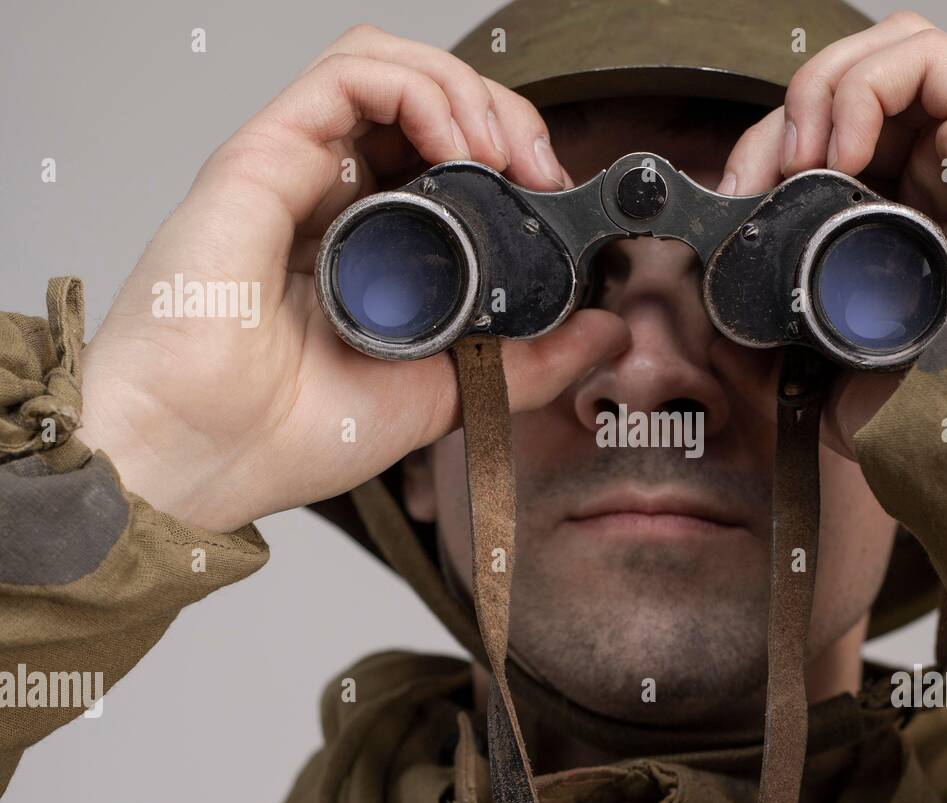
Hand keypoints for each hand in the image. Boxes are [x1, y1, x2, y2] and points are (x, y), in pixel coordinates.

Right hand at [78, 25, 627, 531]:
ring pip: (390, 68)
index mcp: (369, 243)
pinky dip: (421, 89)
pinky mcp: (264, 154)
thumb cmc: (292, 432)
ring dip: (469, 92)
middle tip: (543, 173)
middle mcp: (333, 195)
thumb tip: (608, 330)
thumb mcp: (446, 391)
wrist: (206, 457)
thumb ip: (528, 360)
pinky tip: (461, 146)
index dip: (510, 154)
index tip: (554, 200)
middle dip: (504, 116)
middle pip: (426, 101)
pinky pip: (350, 72)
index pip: (445, 154)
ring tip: (508, 155)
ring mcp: (298, 169)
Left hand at [720, 11, 946, 457]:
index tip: (737, 201)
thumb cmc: (941, 400)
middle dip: (781, 122)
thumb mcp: (836, 368)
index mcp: (906, 220)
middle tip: (752, 181)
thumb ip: (787, 341)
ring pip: (883, 57)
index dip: (771, 154)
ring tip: (798, 161)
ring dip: (818, 92)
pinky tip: (840, 151)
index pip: (832, 143)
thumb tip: (724, 319)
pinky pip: (922, 56)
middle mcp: (943, 174)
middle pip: (849, 94)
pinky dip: (861, 86)